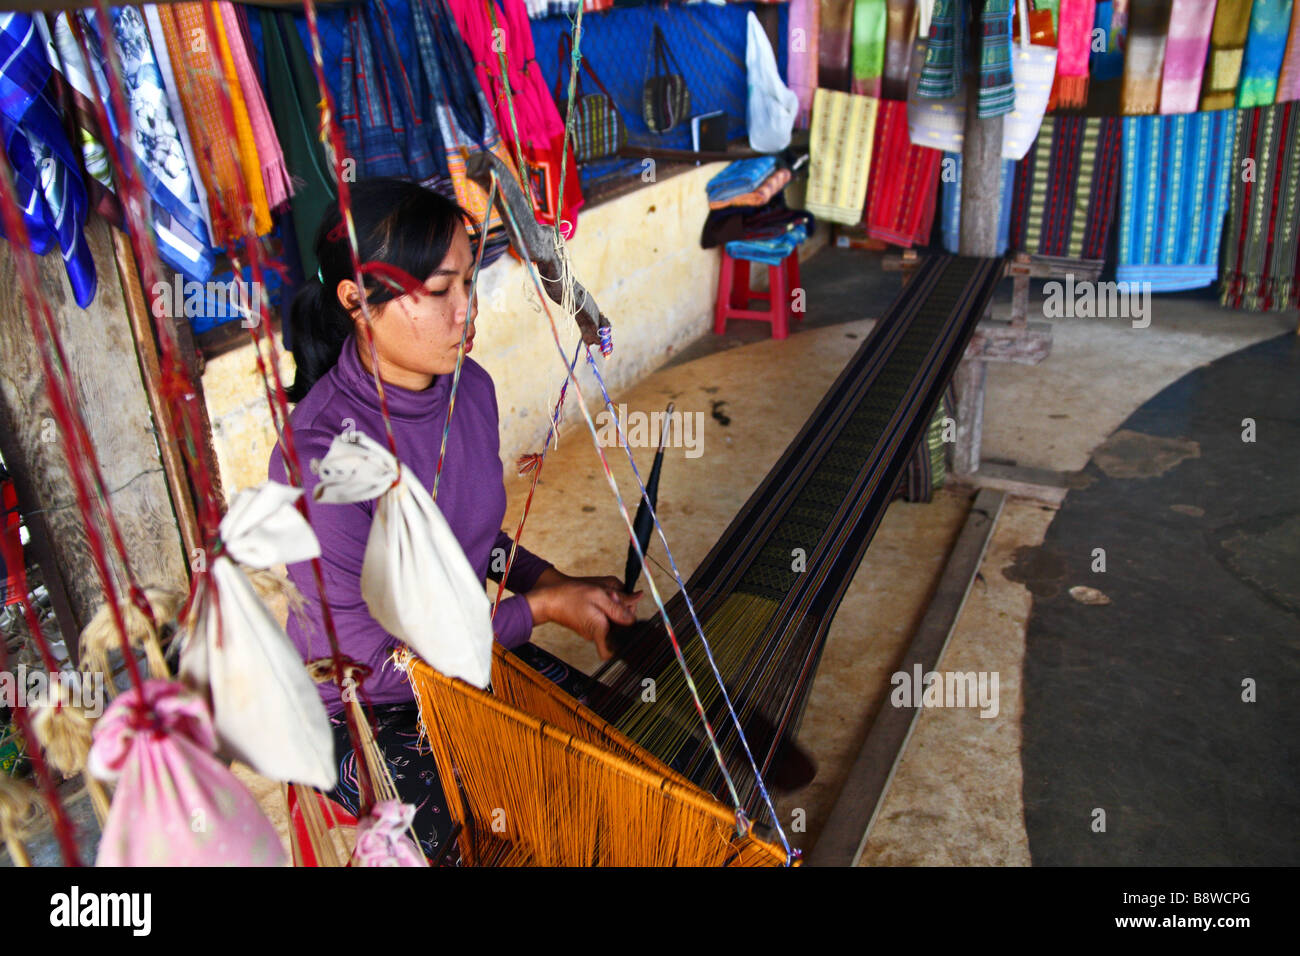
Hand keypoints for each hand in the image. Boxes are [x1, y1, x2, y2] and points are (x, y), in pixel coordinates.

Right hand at [526, 576, 641, 660]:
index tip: (628, 614)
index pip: (616, 650)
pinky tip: (599, 599)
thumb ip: (619, 604)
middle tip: (613, 596)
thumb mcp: (598, 595)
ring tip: (605, 596)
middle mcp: (597, 635)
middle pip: (620, 629)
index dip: (627, 633)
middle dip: (623, 611)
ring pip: (613, 622)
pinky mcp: (589, 627)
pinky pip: (604, 620)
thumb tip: (638, 601)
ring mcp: (592, 632)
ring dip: (614, 607)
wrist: (549, 599)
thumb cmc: (570, 596)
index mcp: (600, 629)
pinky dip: (606, 609)